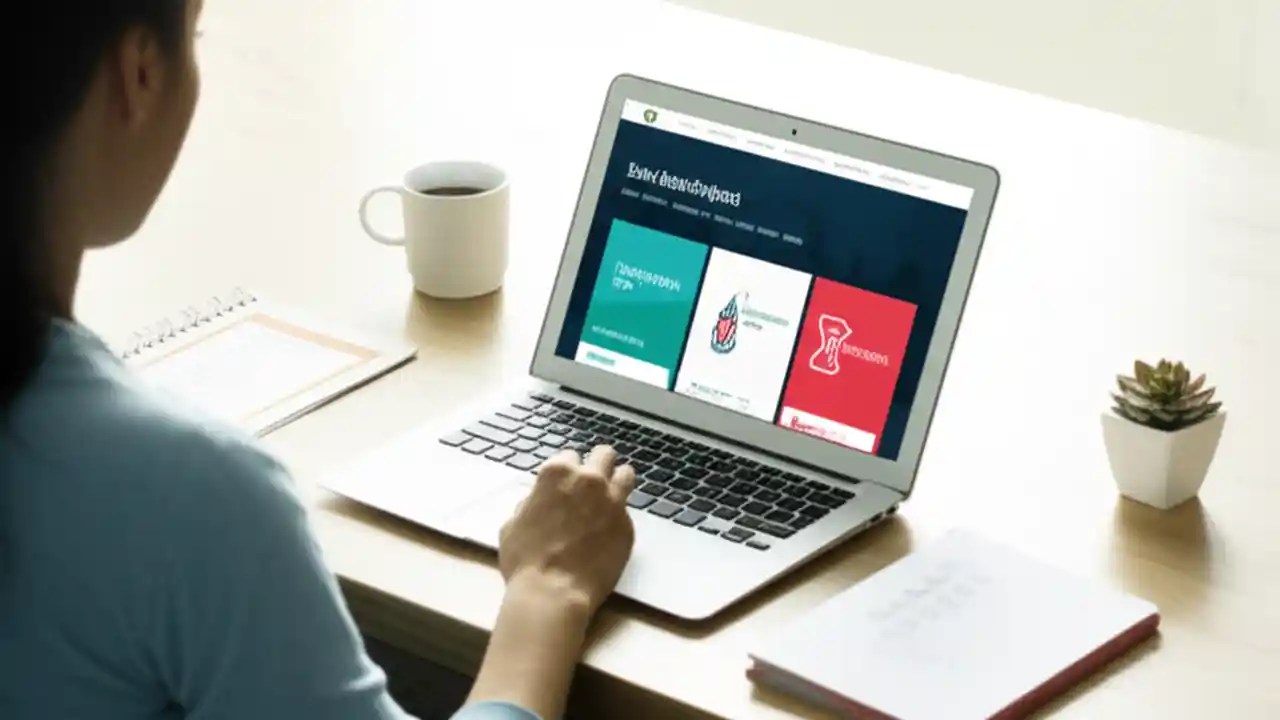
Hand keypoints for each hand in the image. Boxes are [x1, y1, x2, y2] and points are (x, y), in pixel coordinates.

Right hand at [498, 445, 636, 614]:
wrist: (553, 592)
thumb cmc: (526, 560)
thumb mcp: (513, 523)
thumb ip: (531, 502)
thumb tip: (539, 500)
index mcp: (557, 473)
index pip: (569, 456)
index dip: (567, 471)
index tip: (566, 484)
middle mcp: (589, 480)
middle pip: (603, 455)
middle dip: (598, 465)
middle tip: (593, 483)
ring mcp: (613, 501)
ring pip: (626, 474)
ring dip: (618, 481)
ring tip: (611, 496)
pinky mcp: (628, 525)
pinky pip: (627, 512)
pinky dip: (618, 517)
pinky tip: (608, 532)